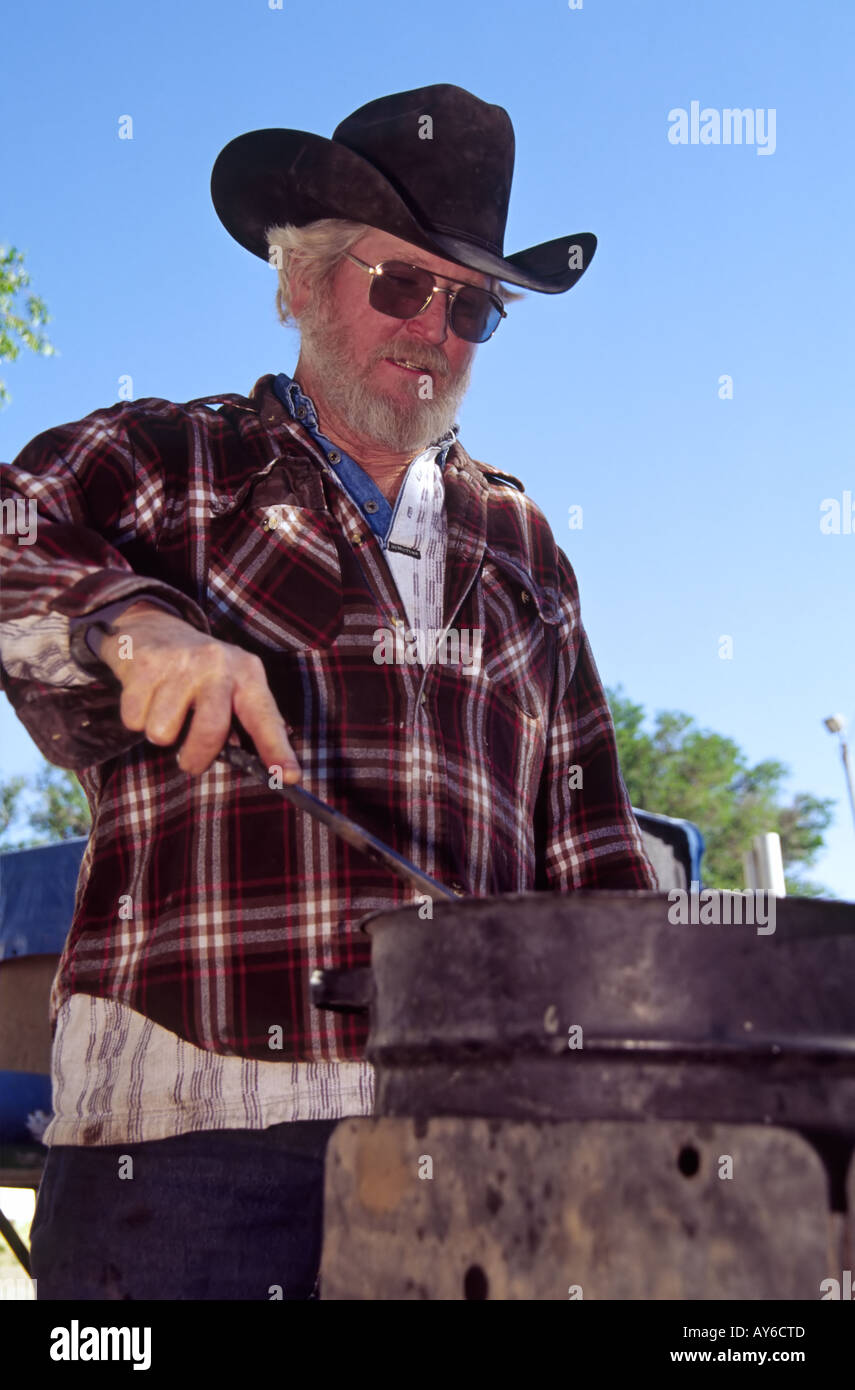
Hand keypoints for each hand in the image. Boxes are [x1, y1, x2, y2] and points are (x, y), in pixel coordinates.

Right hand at [98, 601, 300, 778]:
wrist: (153, 627)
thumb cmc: (200, 672)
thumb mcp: (231, 686)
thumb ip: (243, 723)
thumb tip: (258, 767)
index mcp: (246, 673)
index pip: (265, 717)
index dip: (277, 749)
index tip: (290, 776)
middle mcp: (217, 664)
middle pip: (210, 731)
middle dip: (196, 759)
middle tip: (190, 762)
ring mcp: (179, 662)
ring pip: (163, 733)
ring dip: (160, 734)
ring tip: (165, 713)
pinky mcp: (144, 665)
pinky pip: (134, 720)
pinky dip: (137, 719)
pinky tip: (147, 699)